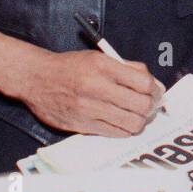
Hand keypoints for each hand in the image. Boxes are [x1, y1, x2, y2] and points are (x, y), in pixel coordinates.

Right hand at [19, 49, 162, 136]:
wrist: (36, 78)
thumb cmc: (70, 67)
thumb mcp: (99, 58)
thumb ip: (128, 68)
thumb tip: (154, 84)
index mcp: (103, 66)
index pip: (144, 83)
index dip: (155, 90)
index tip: (156, 92)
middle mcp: (96, 87)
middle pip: (141, 106)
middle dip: (151, 107)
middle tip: (150, 106)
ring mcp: (89, 108)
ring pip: (131, 123)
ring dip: (140, 121)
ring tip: (137, 115)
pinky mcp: (82, 125)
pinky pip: (115, 133)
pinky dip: (124, 129)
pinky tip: (122, 121)